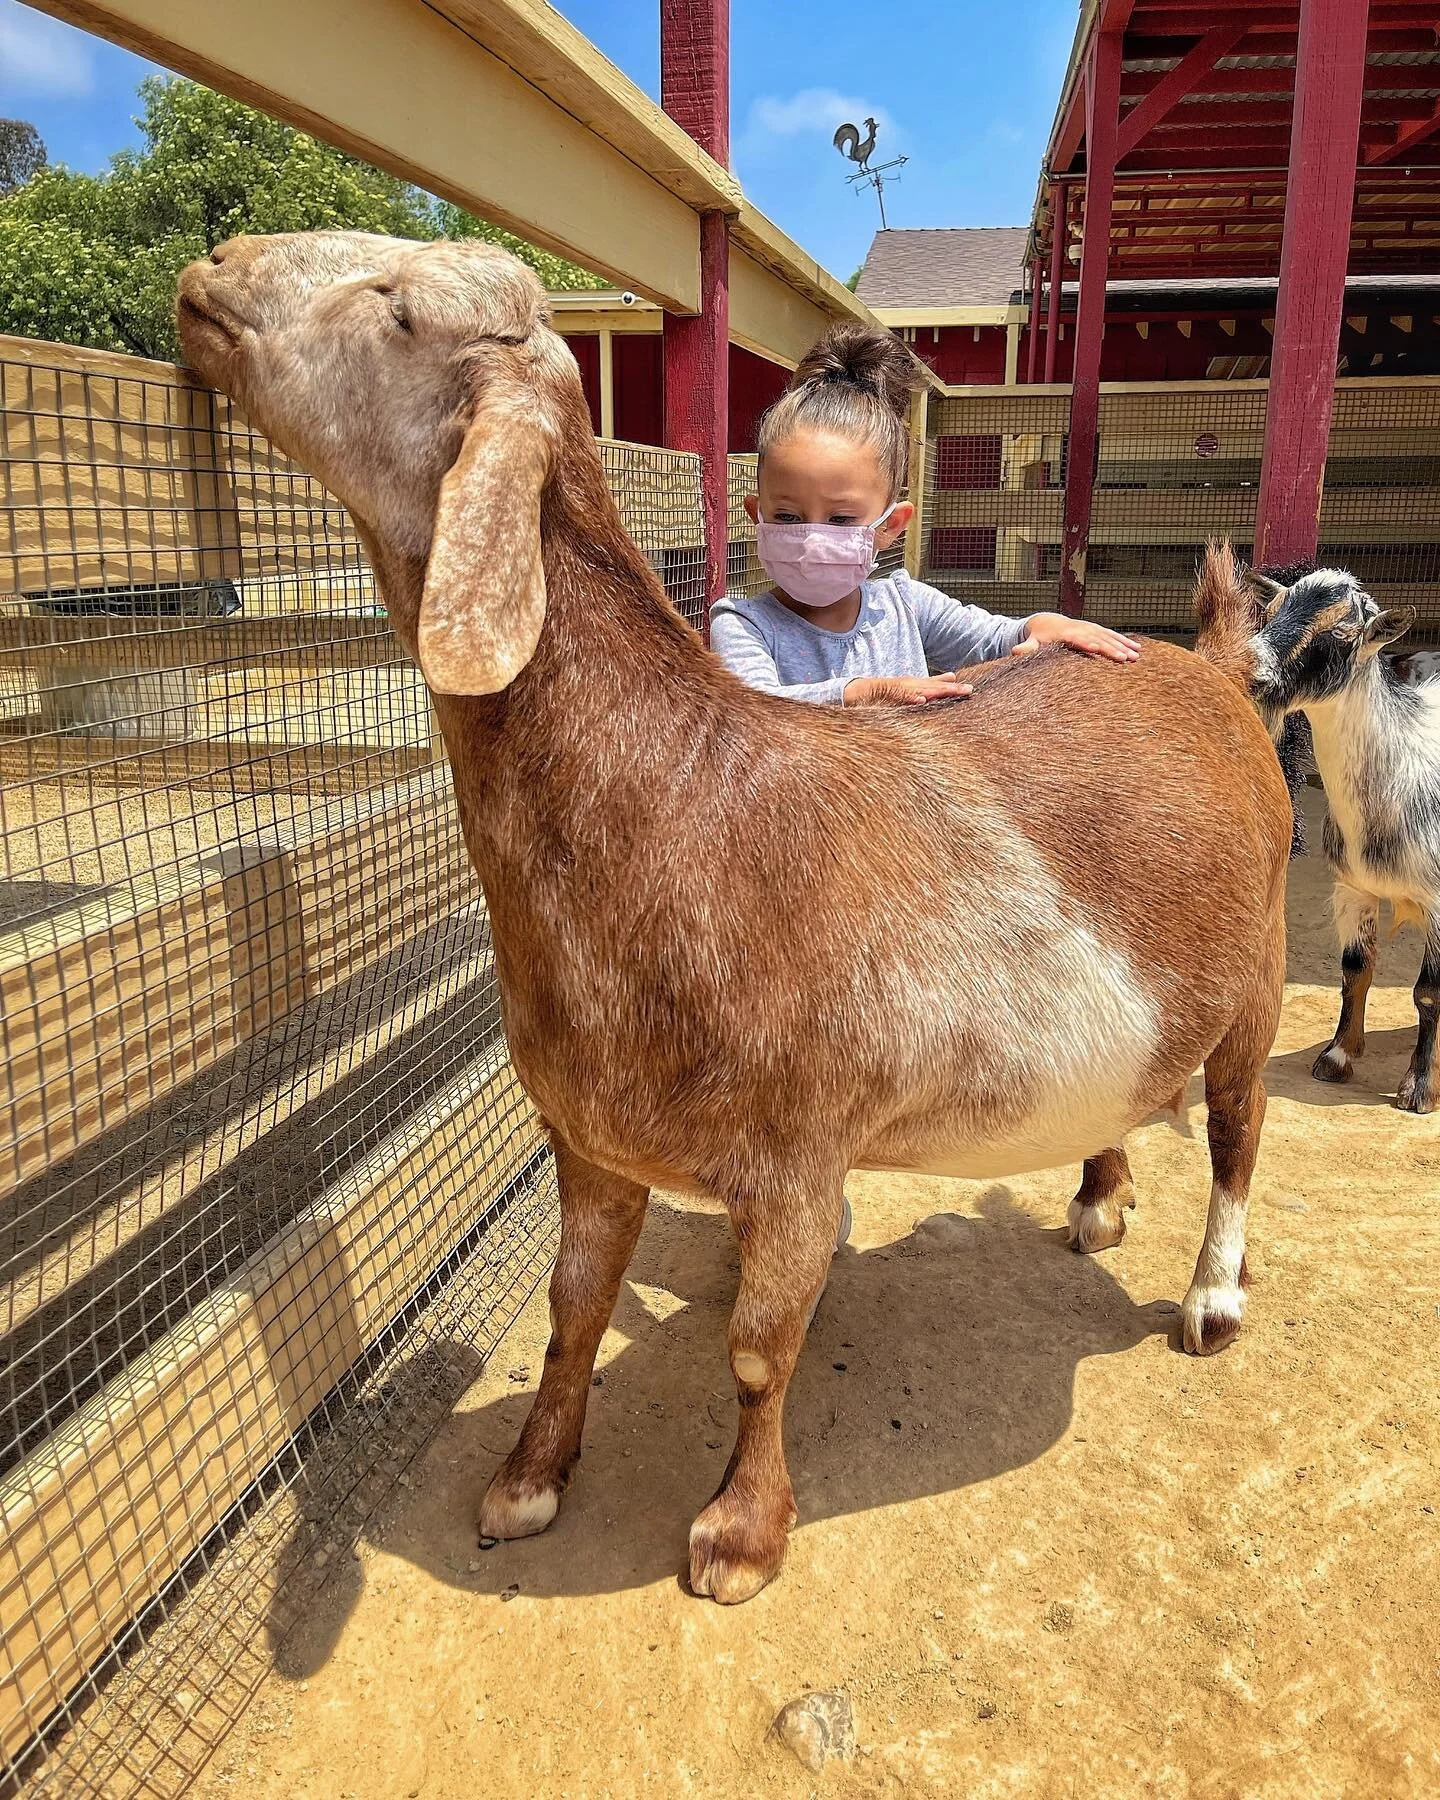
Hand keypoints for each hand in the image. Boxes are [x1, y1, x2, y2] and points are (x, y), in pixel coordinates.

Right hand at [843, 673, 973, 706]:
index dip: (954, 688)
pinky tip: (921, 701)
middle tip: (968, 690)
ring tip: (950, 692)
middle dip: (951, 689)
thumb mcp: (913, 685)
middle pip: (934, 686)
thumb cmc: (889, 691)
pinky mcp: (889, 694)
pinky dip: (911, 698)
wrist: (861, 690)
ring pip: (921, 690)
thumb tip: (953, 676)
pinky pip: (901, 697)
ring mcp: (900, 689)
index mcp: (917, 684)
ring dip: (935, 691)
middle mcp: (911, 684)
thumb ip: (932, 682)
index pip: (938, 685)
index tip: (970, 690)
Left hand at [1011, 614, 1141, 662]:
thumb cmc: (1038, 637)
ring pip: (1109, 637)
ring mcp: (1091, 629)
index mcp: (1066, 634)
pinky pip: (1113, 636)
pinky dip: (1126, 642)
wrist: (1045, 622)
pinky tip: (1138, 649)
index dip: (1086, 643)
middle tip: (1125, 658)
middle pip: (1098, 638)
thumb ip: (1025, 648)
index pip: (1077, 638)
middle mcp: (1081, 629)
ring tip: (1136, 657)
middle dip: (1112, 648)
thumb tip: (1014, 651)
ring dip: (1124, 646)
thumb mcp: (1031, 642)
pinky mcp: (1096, 630)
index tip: (1096, 649)